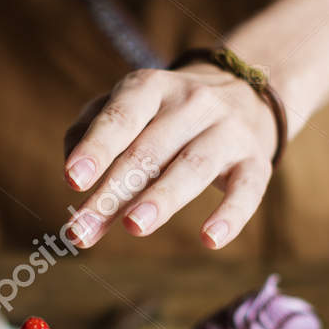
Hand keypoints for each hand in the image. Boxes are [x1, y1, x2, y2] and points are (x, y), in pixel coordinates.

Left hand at [62, 63, 278, 248]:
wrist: (243, 93)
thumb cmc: (164, 112)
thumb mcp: (127, 105)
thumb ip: (90, 128)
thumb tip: (72, 169)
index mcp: (151, 88)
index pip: (121, 117)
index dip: (97, 148)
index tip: (72, 181)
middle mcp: (192, 103)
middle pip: (149, 152)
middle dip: (113, 194)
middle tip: (81, 231)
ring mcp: (227, 131)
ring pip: (193, 167)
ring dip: (162, 199)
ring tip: (133, 228)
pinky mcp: (255, 161)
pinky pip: (247, 189)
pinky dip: (231, 215)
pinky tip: (210, 240)